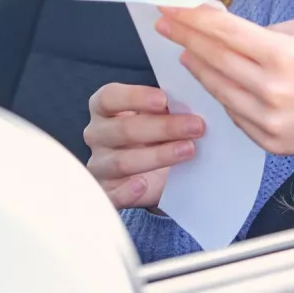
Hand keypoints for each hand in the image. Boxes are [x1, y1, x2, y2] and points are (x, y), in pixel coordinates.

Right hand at [83, 82, 204, 208]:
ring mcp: (99, 165)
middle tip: (196, 126)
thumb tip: (193, 101)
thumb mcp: (159, 115)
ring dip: (158, 156)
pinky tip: (143, 185)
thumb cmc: (154, 133)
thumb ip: (168, 107)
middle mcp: (97, 135)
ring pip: (122, 162)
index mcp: (104, 108)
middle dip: (163, 127)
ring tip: (188, 150)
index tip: (164, 100)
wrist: (152, 169)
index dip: (135, 97)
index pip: (109, 97)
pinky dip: (127, 191)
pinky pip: (112, 195)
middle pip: (123, 129)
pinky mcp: (107, 193)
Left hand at [155, 6, 293, 155]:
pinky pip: (236, 116)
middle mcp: (271, 89)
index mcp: (281, 55)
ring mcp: (270, 120)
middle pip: (213, 60)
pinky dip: (225, 97)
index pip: (223, 33)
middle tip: (165, 25)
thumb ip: (267, 31)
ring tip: (186, 53)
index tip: (170, 9)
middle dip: (185, 39)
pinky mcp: (272, 143)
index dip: (192, 19)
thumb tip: (230, 32)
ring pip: (218, 91)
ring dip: (199, 69)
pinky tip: (219, 83)